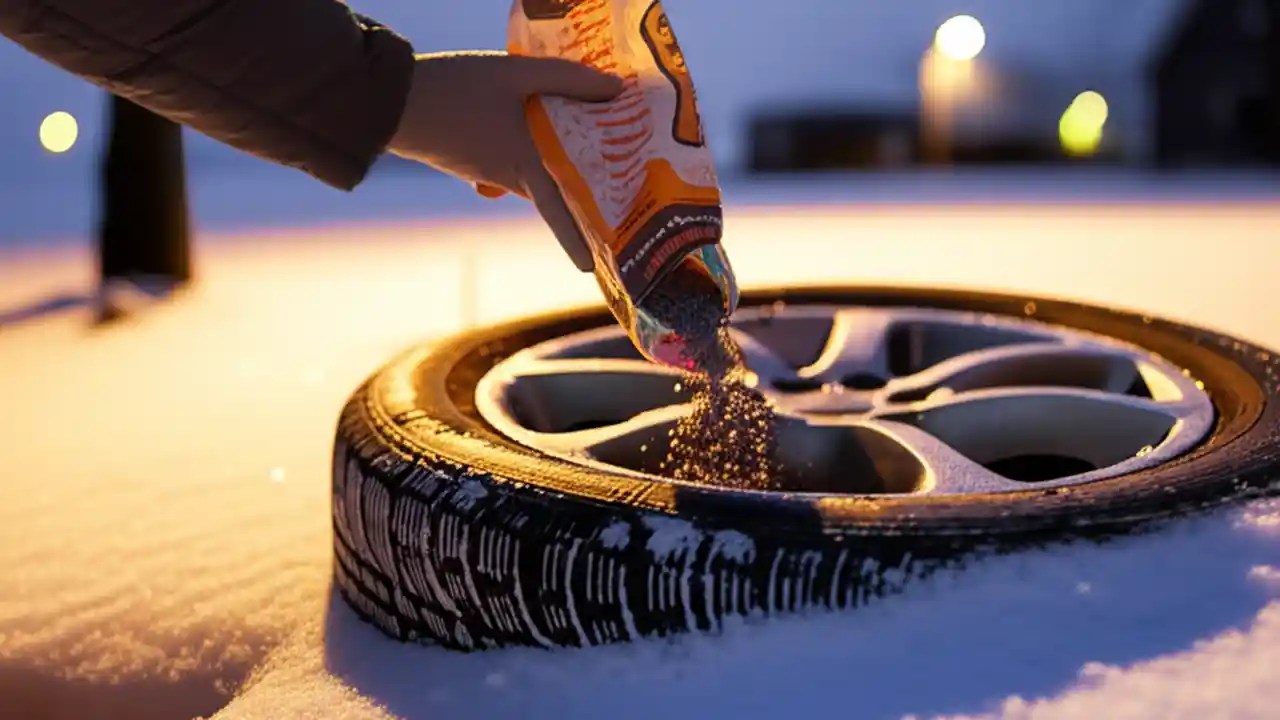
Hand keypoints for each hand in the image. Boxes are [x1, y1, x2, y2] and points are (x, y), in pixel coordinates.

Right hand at [387, 51, 623, 270]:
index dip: (576, 239)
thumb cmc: (456, 89)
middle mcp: (509, 176)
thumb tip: (615, 90)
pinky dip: (529, 153)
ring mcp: (489, 171)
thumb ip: (566, 78)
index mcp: (524, 164)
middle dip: (580, 197)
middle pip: (553, 194)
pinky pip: (512, 165)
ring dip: (556, 170)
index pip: (558, 212)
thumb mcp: (516, 73)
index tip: (590, 267)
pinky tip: (535, 125)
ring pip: (533, 177)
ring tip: (588, 151)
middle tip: (613, 196)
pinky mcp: (474, 161)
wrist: (393, 100)